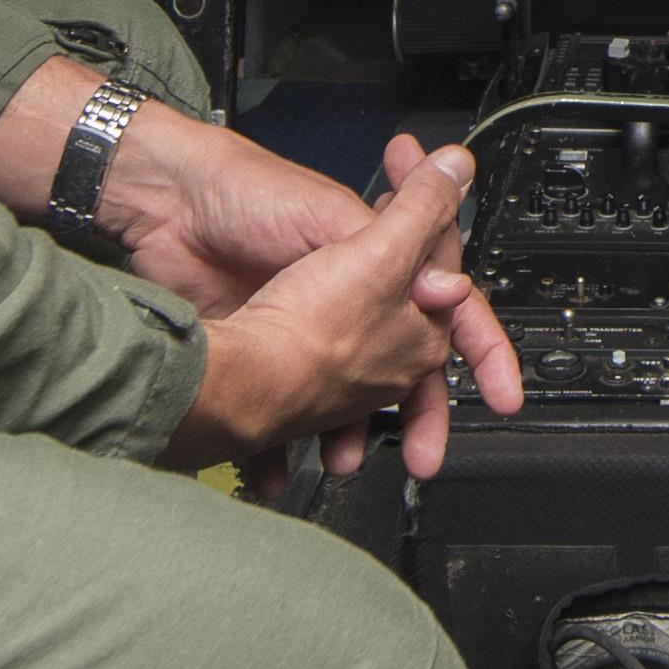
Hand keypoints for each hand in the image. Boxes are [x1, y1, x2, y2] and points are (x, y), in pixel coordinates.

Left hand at [171, 144, 519, 483]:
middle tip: (424, 454)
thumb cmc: (247, 198)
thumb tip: (454, 260)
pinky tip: (271, 470)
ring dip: (344, 437)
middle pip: (400, 373)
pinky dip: (273, 450)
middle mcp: (344, 302)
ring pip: (339, 403)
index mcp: (376, 266)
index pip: (448, 314)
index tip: (503, 394)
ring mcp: (299, 332)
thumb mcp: (336, 214)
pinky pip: (271, 415)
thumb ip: (403, 236)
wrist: (165, 213)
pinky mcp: (253, 351)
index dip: (482, 353)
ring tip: (338, 458)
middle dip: (418, 418)